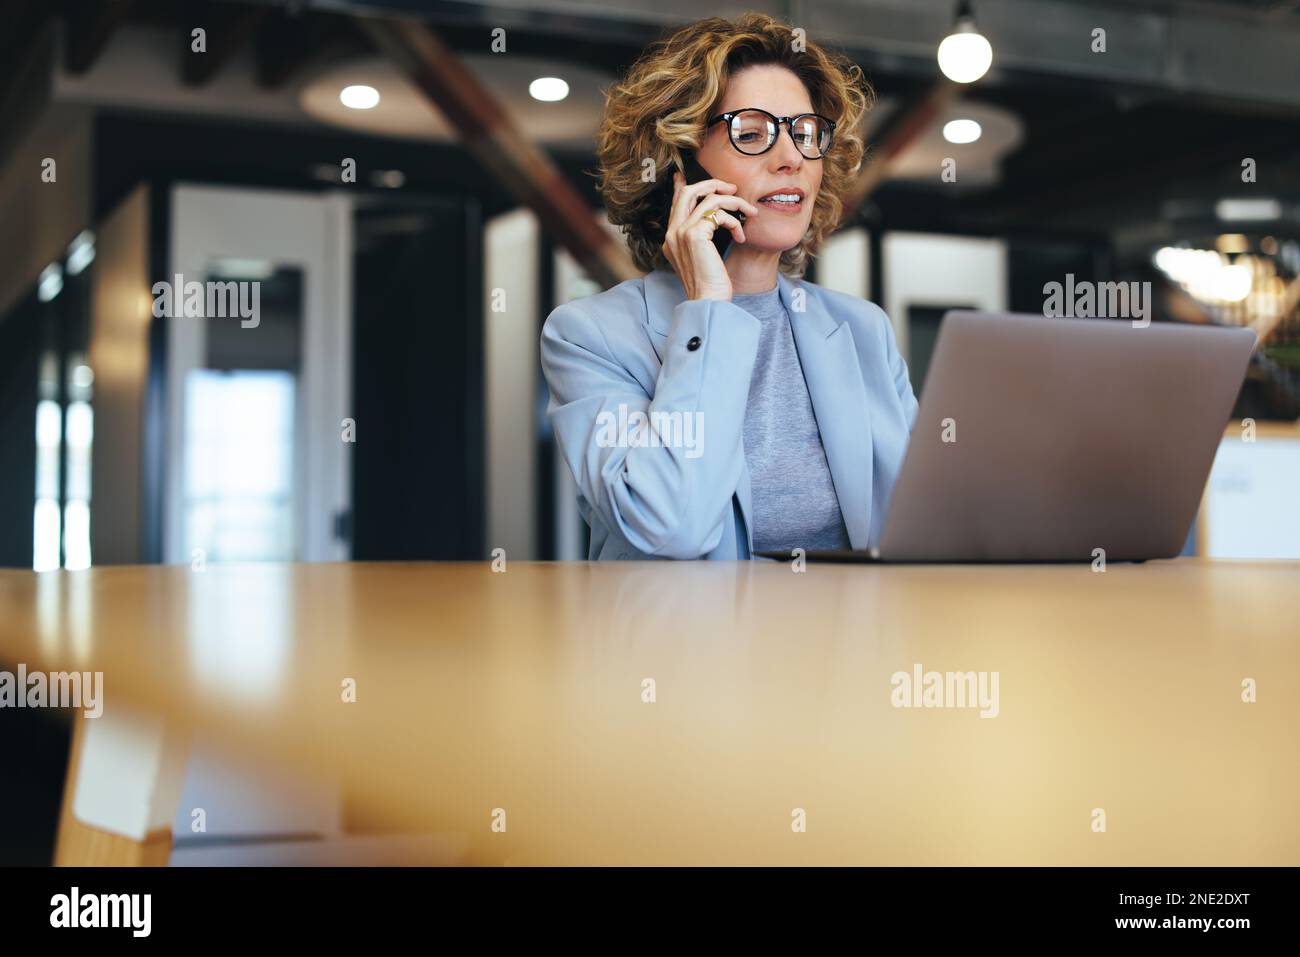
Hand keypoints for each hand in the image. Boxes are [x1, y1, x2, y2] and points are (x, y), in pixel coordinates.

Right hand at [660, 171, 757, 301]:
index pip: (676, 203)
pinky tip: (740, 236)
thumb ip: (701, 236)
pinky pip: (720, 214)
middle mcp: (673, 233)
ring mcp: (681, 232)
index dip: (683, 186)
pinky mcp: (695, 235)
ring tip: (749, 212)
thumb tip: (713, 216)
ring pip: (710, 199)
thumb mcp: (702, 256)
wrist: (708, 301)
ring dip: (735, 203)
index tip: (686, 175)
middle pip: (690, 192)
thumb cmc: (710, 284)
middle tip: (732, 189)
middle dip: (713, 184)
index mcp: (671, 238)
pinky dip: (735, 221)